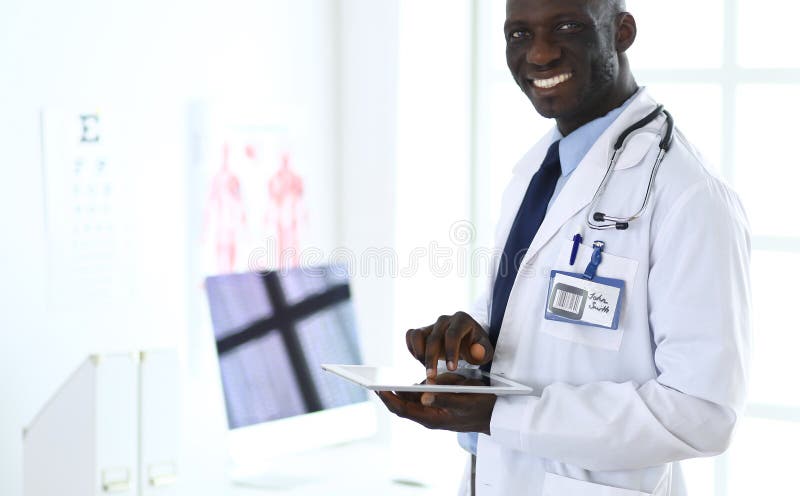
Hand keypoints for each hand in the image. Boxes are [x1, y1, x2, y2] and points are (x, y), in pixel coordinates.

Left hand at [376, 372, 495, 433]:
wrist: (496, 412)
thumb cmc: (482, 407)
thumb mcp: (466, 400)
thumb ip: (445, 398)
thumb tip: (425, 395)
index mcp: (432, 417)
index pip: (403, 409)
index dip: (388, 399)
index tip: (376, 388)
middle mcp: (428, 414)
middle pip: (401, 404)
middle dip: (387, 392)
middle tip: (371, 378)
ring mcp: (431, 408)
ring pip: (409, 396)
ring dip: (398, 388)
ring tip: (381, 377)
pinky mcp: (435, 401)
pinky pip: (419, 392)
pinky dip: (412, 385)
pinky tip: (405, 378)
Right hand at [405, 311, 493, 378]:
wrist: (467, 341)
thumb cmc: (477, 347)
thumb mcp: (485, 351)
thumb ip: (483, 352)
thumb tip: (476, 350)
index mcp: (462, 320)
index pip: (453, 334)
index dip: (451, 351)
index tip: (452, 369)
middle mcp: (445, 320)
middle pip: (434, 337)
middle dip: (432, 358)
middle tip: (432, 376)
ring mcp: (432, 325)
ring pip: (417, 334)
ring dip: (419, 353)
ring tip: (426, 367)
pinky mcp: (422, 331)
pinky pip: (410, 336)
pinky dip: (412, 349)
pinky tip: (421, 361)